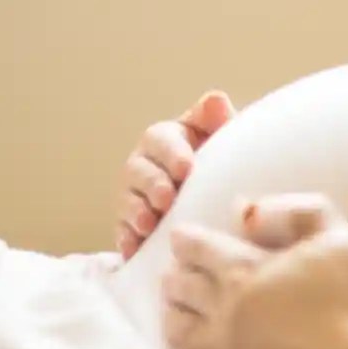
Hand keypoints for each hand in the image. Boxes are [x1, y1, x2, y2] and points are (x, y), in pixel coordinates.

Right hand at [117, 90, 235, 258]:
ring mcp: (135, 194)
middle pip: (138, 169)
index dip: (171, 153)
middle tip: (166, 198)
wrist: (220, 198)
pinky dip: (127, 239)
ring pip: (127, 199)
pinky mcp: (130, 225)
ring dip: (136, 211)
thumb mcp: (225, 138)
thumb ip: (217, 120)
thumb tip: (216, 100)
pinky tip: (135, 248)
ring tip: (149, 223)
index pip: (161, 138)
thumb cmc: (225, 160)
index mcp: (169, 138)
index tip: (186, 168)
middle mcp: (146, 163)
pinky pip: (122, 231)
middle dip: (152, 183)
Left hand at [163, 194, 347, 348]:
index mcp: (244, 270)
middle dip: (176, 273)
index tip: (179, 235)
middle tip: (174, 268)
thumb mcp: (337, 239)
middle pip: (181, 285)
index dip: (185, 239)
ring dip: (172, 310)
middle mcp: (223, 309)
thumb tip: (247, 209)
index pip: (199, 248)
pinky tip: (183, 345)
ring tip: (173, 304)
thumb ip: (297, 211)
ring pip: (177, 327)